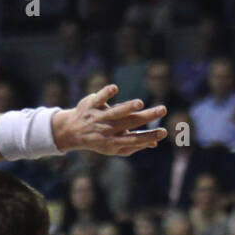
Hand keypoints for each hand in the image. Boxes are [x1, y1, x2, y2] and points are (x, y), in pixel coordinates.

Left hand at [52, 85, 166, 156]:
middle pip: (129, 122)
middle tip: (163, 110)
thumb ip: (134, 145)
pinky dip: (105, 94)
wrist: (70, 132)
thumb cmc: (98, 140)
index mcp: (113, 141)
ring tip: (140, 103)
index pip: (135, 139)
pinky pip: (99, 99)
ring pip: (114, 112)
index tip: (164, 132)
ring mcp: (99, 117)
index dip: (149, 137)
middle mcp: (107, 129)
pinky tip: (115, 88)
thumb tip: (155, 143)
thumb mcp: (114, 146)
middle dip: (146, 117)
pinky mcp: (91, 105)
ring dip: (127, 107)